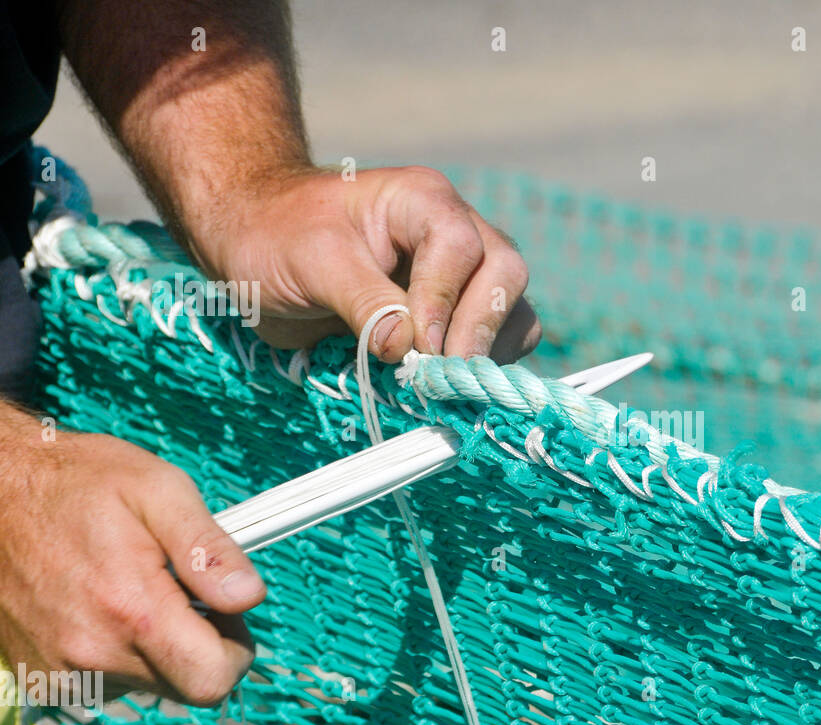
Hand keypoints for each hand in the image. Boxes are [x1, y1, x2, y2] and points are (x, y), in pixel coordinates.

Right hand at [0, 405, 264, 706]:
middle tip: (179, 589)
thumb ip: (209, 549)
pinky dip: (119, 650)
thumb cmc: (79, 483)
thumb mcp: (160, 491)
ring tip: (131, 586)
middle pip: (185, 686)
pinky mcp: (41, 676)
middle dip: (200, 645)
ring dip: (157, 646)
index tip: (225, 613)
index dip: (235, 651)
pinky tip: (101, 603)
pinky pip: (107, 680)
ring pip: (148, 683)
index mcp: (131, 612)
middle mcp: (92, 654)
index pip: (212, 681)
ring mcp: (60, 671)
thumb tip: (249, 596)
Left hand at [195, 166, 540, 363]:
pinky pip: (504, 337)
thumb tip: (406, 349)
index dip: (444, 300)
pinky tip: (447, 380)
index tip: (418, 347)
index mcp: (421, 200)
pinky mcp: (463, 311)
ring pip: (515, 309)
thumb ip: (364, 303)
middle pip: (506, 273)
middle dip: (479, 328)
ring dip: (488, 352)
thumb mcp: (312, 263)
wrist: (259, 242)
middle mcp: (457, 229)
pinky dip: (487, 363)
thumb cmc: (278, 236)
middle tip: (441, 375)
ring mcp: (466, 274)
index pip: (460, 247)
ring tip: (441, 382)